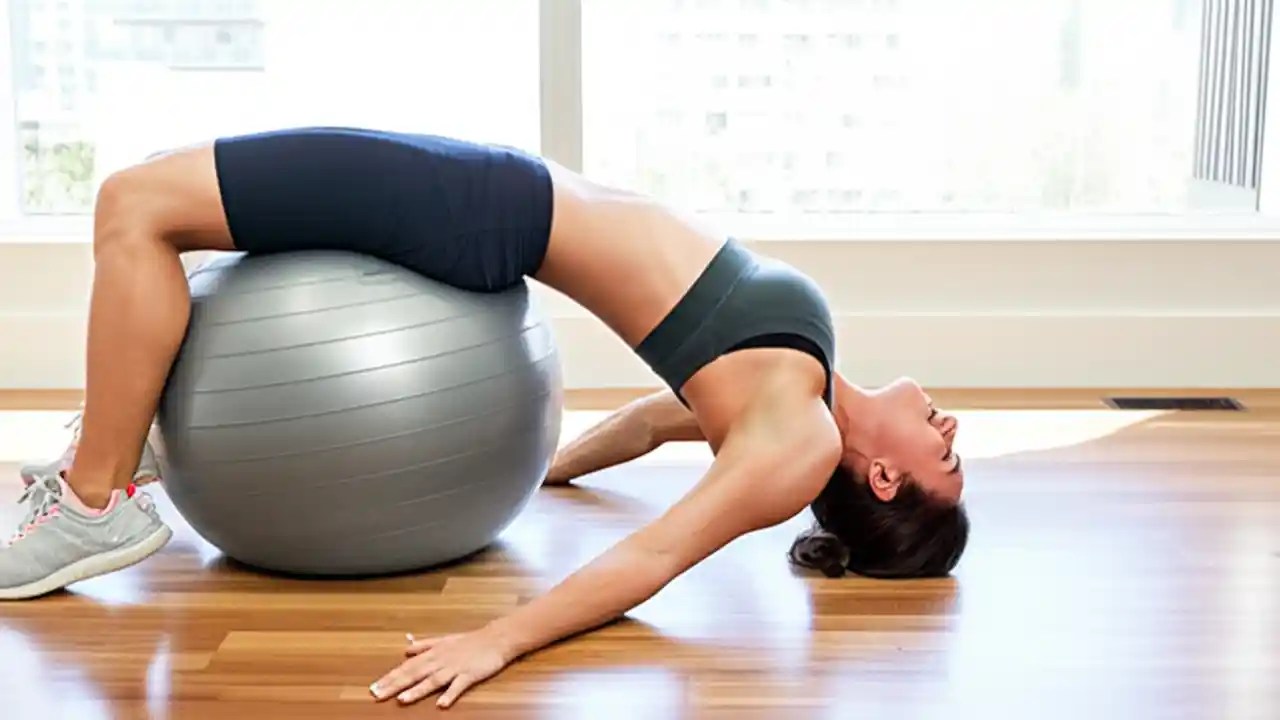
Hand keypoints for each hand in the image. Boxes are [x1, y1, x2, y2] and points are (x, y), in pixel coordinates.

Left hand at [369, 627, 514, 708]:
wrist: (496, 638)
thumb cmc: (469, 641)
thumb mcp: (444, 640)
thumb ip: (425, 645)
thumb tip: (406, 649)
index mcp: (433, 652)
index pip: (407, 666)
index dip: (390, 677)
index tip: (374, 687)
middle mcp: (440, 660)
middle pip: (415, 673)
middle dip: (395, 685)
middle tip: (378, 695)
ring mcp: (455, 667)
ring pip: (433, 680)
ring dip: (418, 690)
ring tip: (403, 699)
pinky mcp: (470, 674)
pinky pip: (458, 686)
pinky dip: (450, 694)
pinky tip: (442, 704)